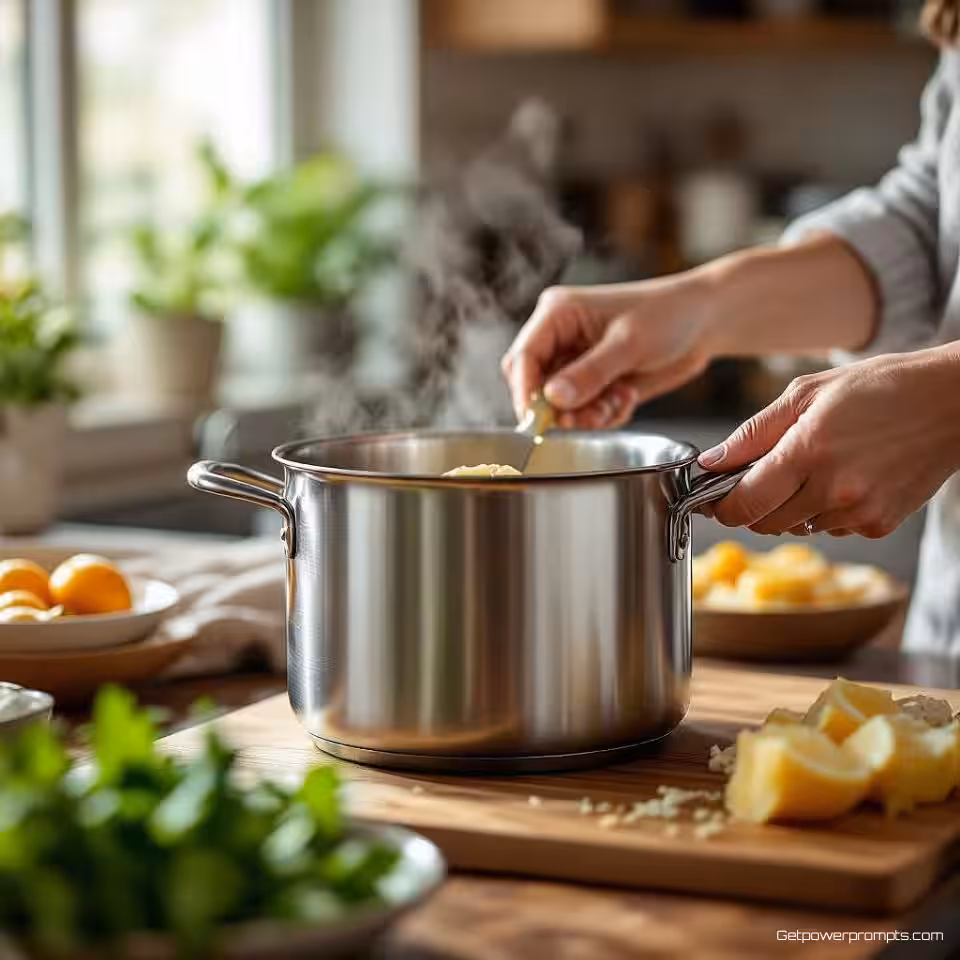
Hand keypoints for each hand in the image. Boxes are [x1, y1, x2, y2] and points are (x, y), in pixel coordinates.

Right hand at [501, 274, 715, 427]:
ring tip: (615, 402)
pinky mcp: (593, 382)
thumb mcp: (629, 343)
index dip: (525, 393)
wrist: (705, 323)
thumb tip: (553, 399)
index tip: (537, 423)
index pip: (523, 358)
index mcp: (558, 313)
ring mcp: (576, 362)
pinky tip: (624, 397)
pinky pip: (581, 412)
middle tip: (583, 418)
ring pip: (558, 405)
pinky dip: (601, 415)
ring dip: (584, 414)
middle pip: (533, 385)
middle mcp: (560, 337)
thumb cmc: (669, 314)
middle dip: (557, 409)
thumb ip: (590, 372)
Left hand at [700, 348, 959, 537]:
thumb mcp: (807, 395)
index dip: (721, 507)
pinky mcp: (879, 524)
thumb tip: (711, 462)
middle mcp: (833, 489)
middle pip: (764, 524)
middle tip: (763, 476)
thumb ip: (753, 433)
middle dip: (753, 506)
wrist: (952, 402)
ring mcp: (859, 512)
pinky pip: (831, 529)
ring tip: (814, 469)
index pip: (743, 505)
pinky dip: (825, 512)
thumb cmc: (880, 388)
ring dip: (791, 508)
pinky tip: (844, 479)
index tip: (715, 498)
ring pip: (797, 528)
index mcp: (807, 452)